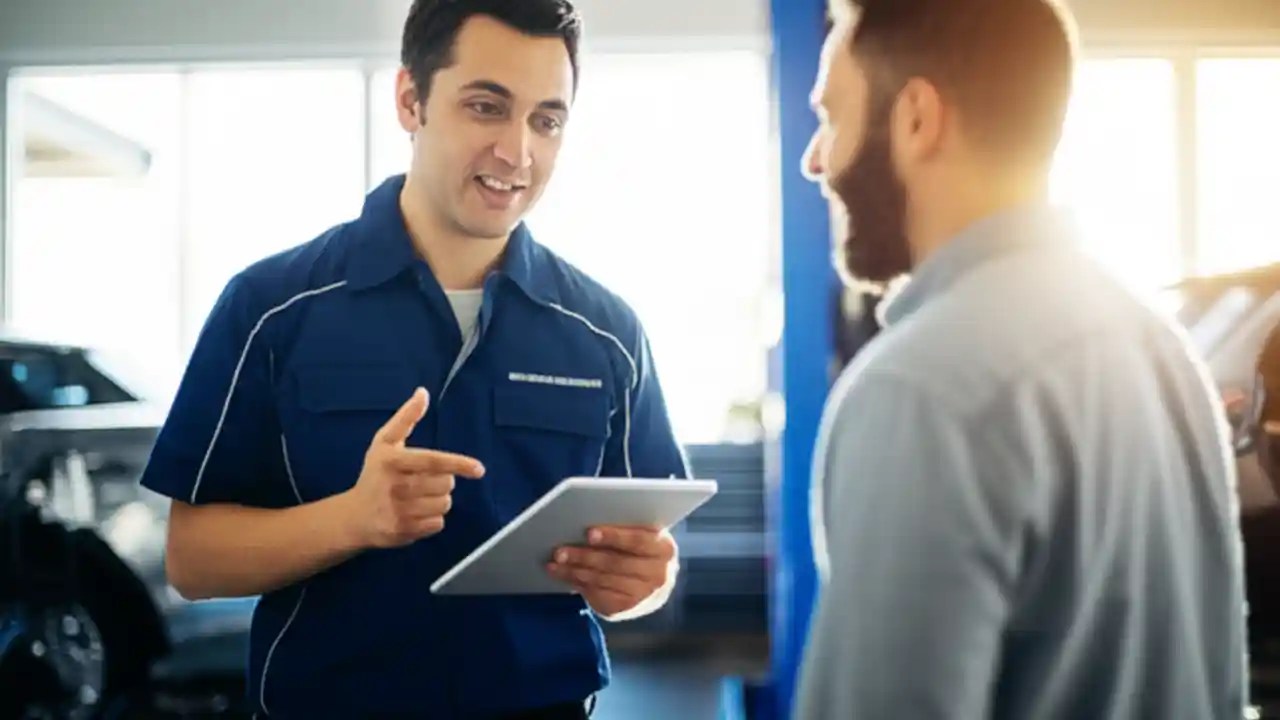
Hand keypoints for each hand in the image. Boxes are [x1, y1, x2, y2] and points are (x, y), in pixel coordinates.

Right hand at [343, 387, 485, 548]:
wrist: (354, 517)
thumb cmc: (375, 474)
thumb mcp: (384, 442)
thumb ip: (406, 418)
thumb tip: (423, 392)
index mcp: (392, 461)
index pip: (433, 461)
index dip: (458, 464)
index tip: (479, 469)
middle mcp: (395, 486)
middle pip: (445, 484)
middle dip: (442, 481)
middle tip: (422, 481)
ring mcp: (399, 511)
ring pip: (444, 504)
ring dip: (438, 500)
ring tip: (418, 498)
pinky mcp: (404, 531)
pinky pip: (438, 523)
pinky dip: (432, 519)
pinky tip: (415, 514)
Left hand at [546, 526, 675, 616]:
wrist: (652, 582)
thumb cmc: (639, 548)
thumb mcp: (642, 533)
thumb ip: (625, 525)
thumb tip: (586, 515)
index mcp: (664, 549)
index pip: (638, 541)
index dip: (614, 536)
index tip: (589, 532)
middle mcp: (659, 576)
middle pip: (616, 563)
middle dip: (585, 556)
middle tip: (560, 549)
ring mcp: (643, 596)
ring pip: (603, 580)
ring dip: (575, 570)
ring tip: (555, 560)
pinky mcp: (625, 610)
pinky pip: (597, 596)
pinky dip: (576, 583)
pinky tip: (561, 574)